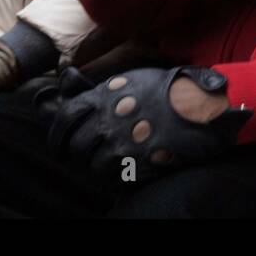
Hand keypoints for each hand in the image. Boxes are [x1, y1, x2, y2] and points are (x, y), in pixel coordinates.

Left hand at [38, 66, 249, 183]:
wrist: (199, 104)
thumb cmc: (166, 88)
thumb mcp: (128, 79)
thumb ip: (97, 88)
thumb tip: (66, 82)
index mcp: (104, 97)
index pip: (65, 117)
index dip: (57, 133)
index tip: (59, 142)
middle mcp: (108, 121)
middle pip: (75, 145)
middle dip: (74, 153)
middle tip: (80, 156)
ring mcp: (123, 144)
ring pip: (93, 164)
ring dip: (97, 164)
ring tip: (108, 160)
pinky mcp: (138, 163)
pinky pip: (114, 176)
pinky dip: (115, 175)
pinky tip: (125, 167)